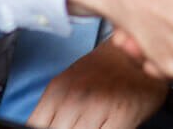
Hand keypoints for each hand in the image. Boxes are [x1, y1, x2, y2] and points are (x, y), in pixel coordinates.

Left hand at [27, 39, 165, 128]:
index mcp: (57, 90)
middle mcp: (75, 99)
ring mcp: (98, 108)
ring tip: (93, 123)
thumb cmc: (103, 69)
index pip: (35, 125)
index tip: (52, 127)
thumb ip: (53, 108)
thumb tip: (42, 126)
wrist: (137, 52)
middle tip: (78, 124)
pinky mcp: (122, 116)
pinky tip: (106, 126)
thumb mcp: (69, 83)